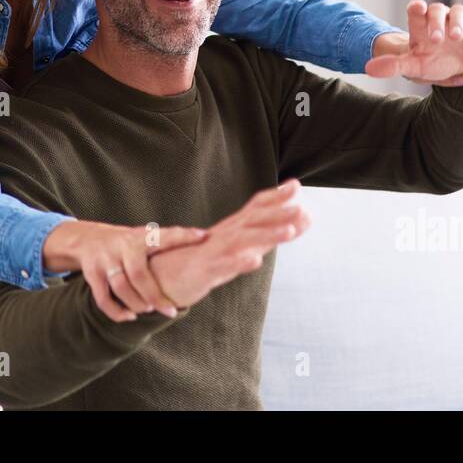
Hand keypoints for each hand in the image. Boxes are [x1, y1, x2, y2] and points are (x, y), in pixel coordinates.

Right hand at [43, 220, 207, 321]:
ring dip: (137, 303)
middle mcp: (122, 246)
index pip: (163, 236)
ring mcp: (106, 259)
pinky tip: (130, 316)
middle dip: (155, 296)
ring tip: (148, 310)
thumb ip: (167, 244)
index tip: (203, 237)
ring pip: (120, 287)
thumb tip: (205, 246)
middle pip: (138, 274)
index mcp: (140, 236)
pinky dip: (117, 312)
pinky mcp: (92, 273)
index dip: (183, 236)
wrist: (88, 239)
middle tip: (170, 311)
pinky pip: (103, 299)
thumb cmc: (128, 245)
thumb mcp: (144, 238)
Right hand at [149, 179, 310, 308]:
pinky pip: (223, 267)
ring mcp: (214, 251)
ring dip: (267, 235)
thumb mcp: (234, 250)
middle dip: (278, 211)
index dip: (275, 196)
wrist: (161, 277)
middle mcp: (224, 235)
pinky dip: (239, 263)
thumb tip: (292, 226)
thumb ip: (261, 240)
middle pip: (253, 220)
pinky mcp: (205, 271)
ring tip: (290, 231)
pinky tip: (255, 261)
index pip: (255, 208)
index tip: (296, 185)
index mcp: (231, 229)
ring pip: (244, 242)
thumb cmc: (200, 261)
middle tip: (301, 204)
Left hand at [364, 0, 462, 83]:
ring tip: (457, 38)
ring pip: (460, 12)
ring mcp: (462, 19)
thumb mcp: (413, 66)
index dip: (416, 9)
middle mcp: (442, 18)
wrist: (458, 66)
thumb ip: (392, 66)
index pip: (416, 10)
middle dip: (436, 22)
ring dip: (458, 23)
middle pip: (437, 11)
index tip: (417, 9)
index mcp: (422, 25)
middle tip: (437, 39)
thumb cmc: (432, 62)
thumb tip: (368, 69)